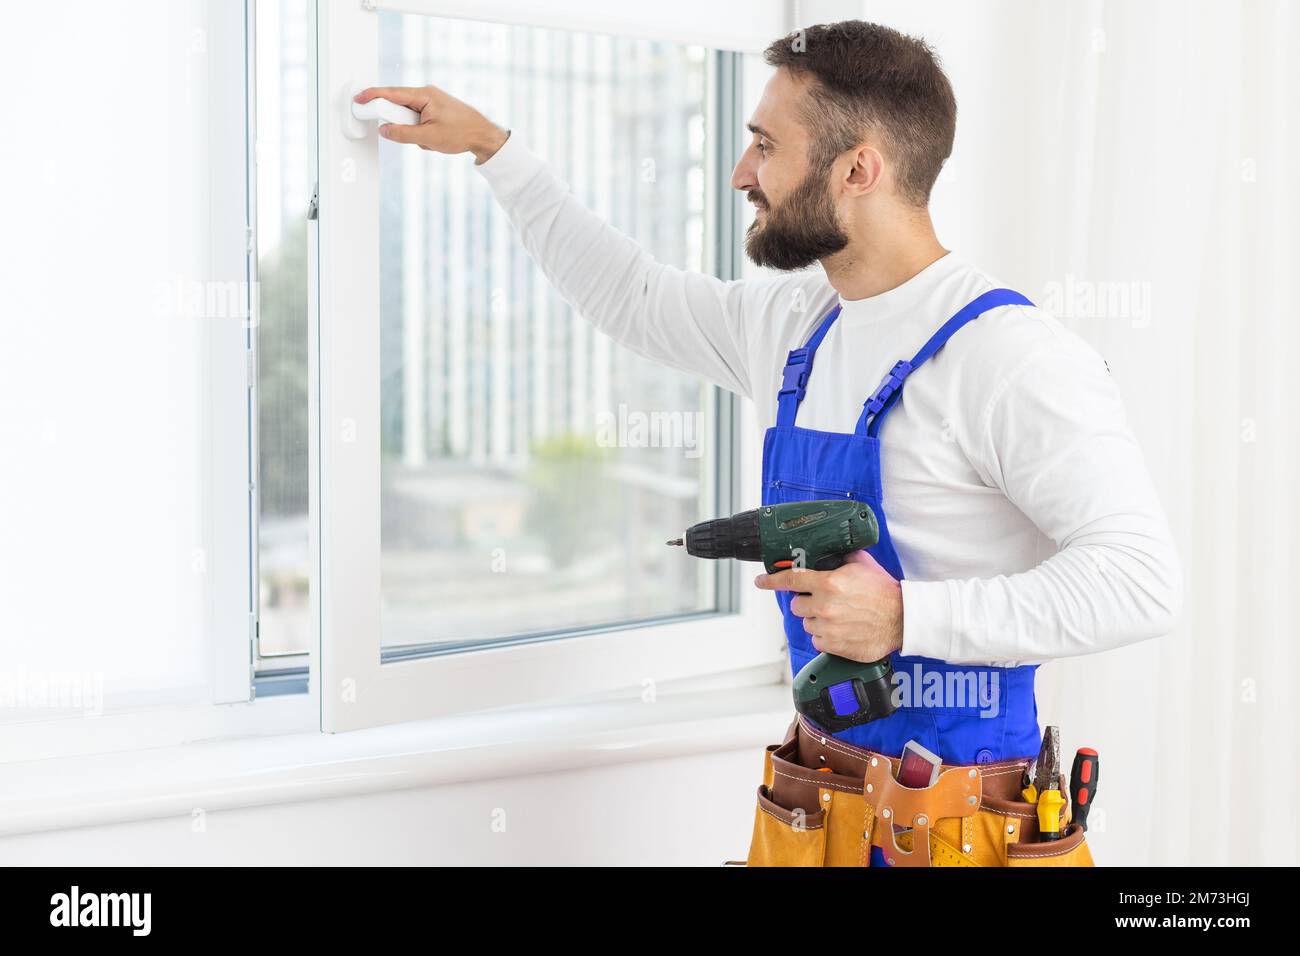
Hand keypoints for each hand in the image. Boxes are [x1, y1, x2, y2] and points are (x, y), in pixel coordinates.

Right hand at [352, 85, 509, 163]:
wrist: (484, 136)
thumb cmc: (463, 132)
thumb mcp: (429, 137)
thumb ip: (403, 134)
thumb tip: (385, 130)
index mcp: (424, 95)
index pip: (391, 93)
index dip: (372, 96)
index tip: (359, 99)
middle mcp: (426, 95)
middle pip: (399, 107)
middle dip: (404, 126)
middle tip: (418, 135)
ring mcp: (431, 103)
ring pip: (409, 119)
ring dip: (416, 134)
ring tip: (433, 139)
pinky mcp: (434, 111)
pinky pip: (418, 123)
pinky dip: (423, 134)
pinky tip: (436, 139)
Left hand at [754, 549, 903, 661]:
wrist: (903, 619)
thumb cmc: (884, 592)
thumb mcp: (862, 565)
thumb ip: (840, 557)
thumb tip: (829, 552)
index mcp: (829, 583)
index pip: (790, 579)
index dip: (771, 581)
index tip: (761, 581)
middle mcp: (825, 606)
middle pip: (797, 604)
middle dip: (807, 602)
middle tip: (826, 601)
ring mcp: (829, 627)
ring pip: (807, 623)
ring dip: (818, 620)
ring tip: (840, 616)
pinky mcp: (835, 645)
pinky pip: (817, 641)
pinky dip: (826, 636)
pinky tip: (842, 630)